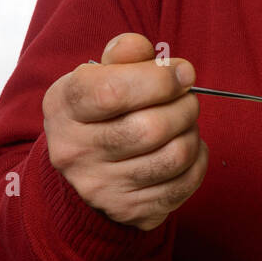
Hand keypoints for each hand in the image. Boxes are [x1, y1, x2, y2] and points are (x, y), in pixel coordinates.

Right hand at [42, 32, 209, 230]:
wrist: (83, 169)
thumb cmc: (101, 111)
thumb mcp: (100, 74)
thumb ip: (123, 54)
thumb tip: (144, 49)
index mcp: (64, 107)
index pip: (112, 92)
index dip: (159, 79)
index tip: (183, 73)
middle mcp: (74, 152)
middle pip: (151, 128)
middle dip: (185, 106)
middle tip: (187, 98)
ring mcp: (101, 188)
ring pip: (174, 156)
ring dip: (192, 133)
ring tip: (184, 123)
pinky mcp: (130, 211)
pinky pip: (185, 183)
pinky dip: (198, 160)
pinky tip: (185, 148)